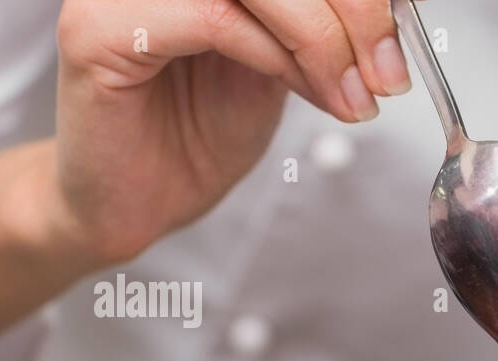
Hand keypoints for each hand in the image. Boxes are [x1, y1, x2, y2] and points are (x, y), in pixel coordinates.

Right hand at [53, 0, 413, 261]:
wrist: (136, 204)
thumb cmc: (196, 137)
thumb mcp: (282, 71)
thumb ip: (319, 34)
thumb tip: (387, 24)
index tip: (397, 51)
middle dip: (354, 12)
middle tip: (385, 75)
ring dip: (322, 38)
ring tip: (353, 96)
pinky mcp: (100, 28)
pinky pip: (213, 17)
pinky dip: (278, 55)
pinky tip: (310, 91)